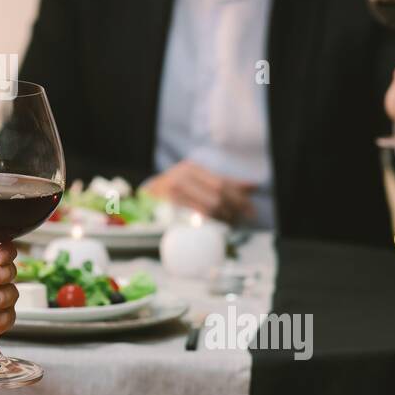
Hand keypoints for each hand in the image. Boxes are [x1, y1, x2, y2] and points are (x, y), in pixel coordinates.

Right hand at [140, 160, 255, 223]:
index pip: (222, 181)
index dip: (240, 196)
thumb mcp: (195, 183)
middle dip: (235, 207)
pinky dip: (209, 222)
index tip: (251, 209)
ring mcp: (173, 190)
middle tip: (243, 218)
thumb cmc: (173, 193)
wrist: (141, 200)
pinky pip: (195, 214)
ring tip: (229, 223)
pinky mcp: (168, 205)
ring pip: (210, 204)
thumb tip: (252, 187)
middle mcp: (182, 176)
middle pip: (218, 192)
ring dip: (224, 216)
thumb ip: (221, 184)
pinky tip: (215, 226)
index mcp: (191, 169)